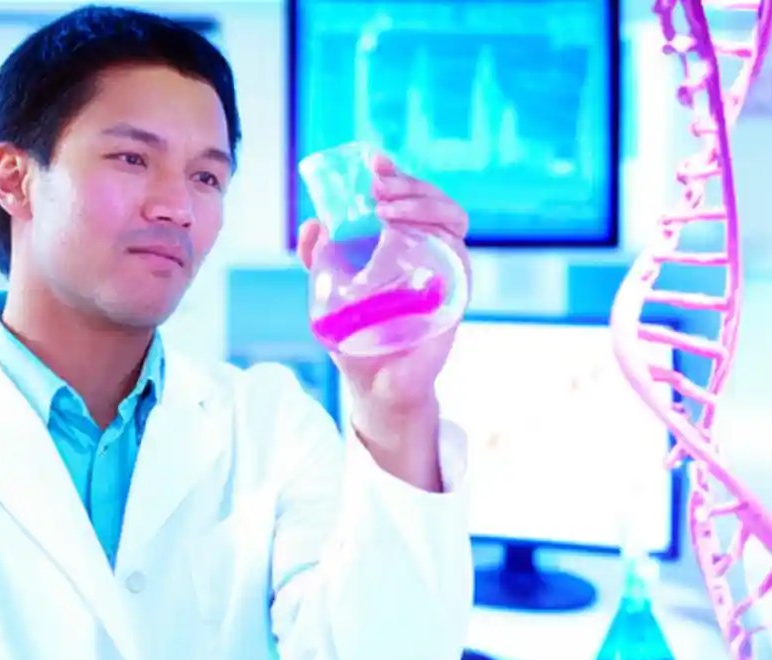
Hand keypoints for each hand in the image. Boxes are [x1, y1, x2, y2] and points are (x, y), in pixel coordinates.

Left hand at [296, 153, 470, 485]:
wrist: (376, 384)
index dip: (398, 176)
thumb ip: (319, 258)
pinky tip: (408, 233)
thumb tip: (312, 224)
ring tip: (386, 207)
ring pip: (452, 218)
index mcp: (407, 244)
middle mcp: (431, 251)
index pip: (412, 198)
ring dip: (422, 204)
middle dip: (408, 184)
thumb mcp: (329, 291)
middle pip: (435, 200)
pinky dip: (439, 237)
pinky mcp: (456, 295)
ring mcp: (447, 271)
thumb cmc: (358, 336)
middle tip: (378, 185)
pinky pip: (459, 254)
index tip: (374, 163)